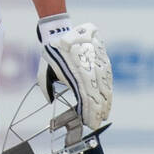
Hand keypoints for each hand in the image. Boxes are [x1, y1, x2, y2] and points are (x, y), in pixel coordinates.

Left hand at [36, 16, 112, 130]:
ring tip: (104, 115)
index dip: (90, 113)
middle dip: (99, 111)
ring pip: (106, 87)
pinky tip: (108, 99)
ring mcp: (98, 63)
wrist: (62, 30)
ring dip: (106, 103)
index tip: (90, 123)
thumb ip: (46, 87)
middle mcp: (90, 69)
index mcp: (76, 73)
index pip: (86, 98)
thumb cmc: (52, 52)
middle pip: (99, 95)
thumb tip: (50, 100)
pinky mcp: (103, 59)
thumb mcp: (44, 69)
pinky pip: (108, 78)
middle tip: (97, 123)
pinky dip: (109, 90)